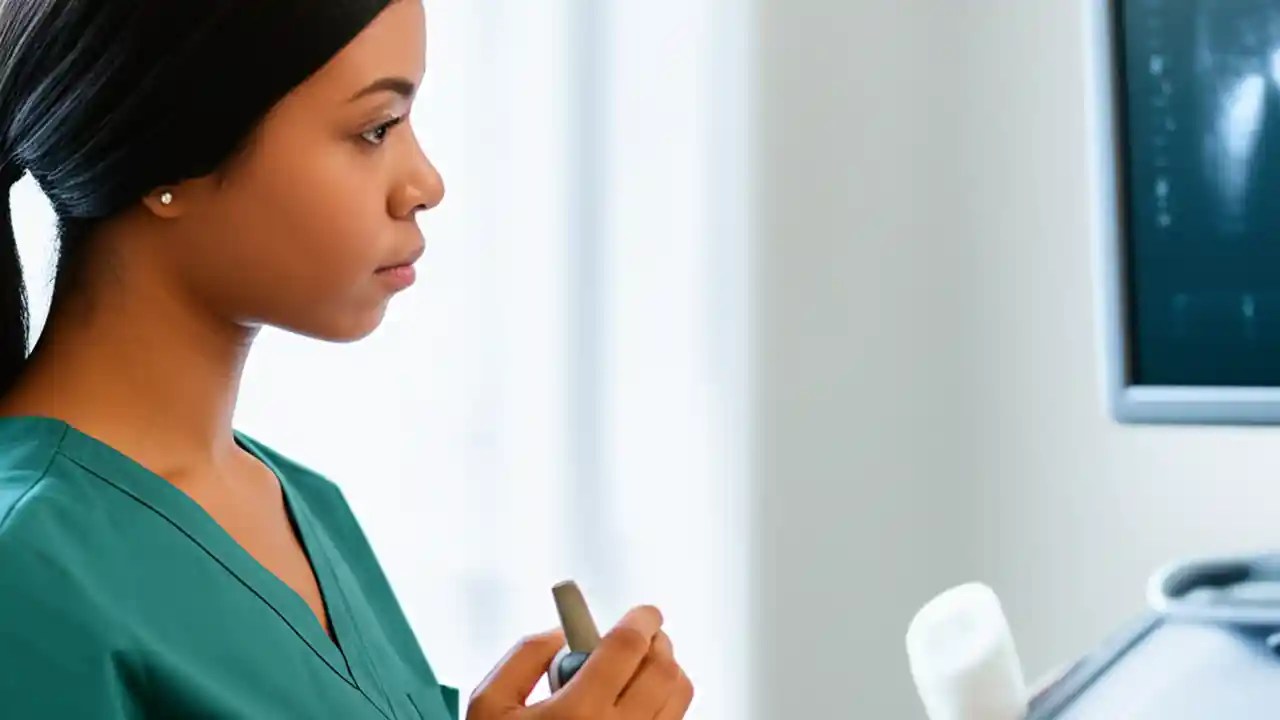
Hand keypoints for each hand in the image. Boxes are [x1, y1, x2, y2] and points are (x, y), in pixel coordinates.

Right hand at [467, 605, 694, 719]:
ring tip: (640, 671)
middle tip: (642, 636)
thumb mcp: (488, 706)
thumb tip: (561, 634)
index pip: (628, 646)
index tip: (644, 612)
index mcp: (577, 714)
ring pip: (679, 698)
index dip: (641, 619)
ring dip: (666, 673)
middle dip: (657, 642)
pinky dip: (664, 706)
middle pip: (664, 669)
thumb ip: (524, 657)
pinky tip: (637, 706)